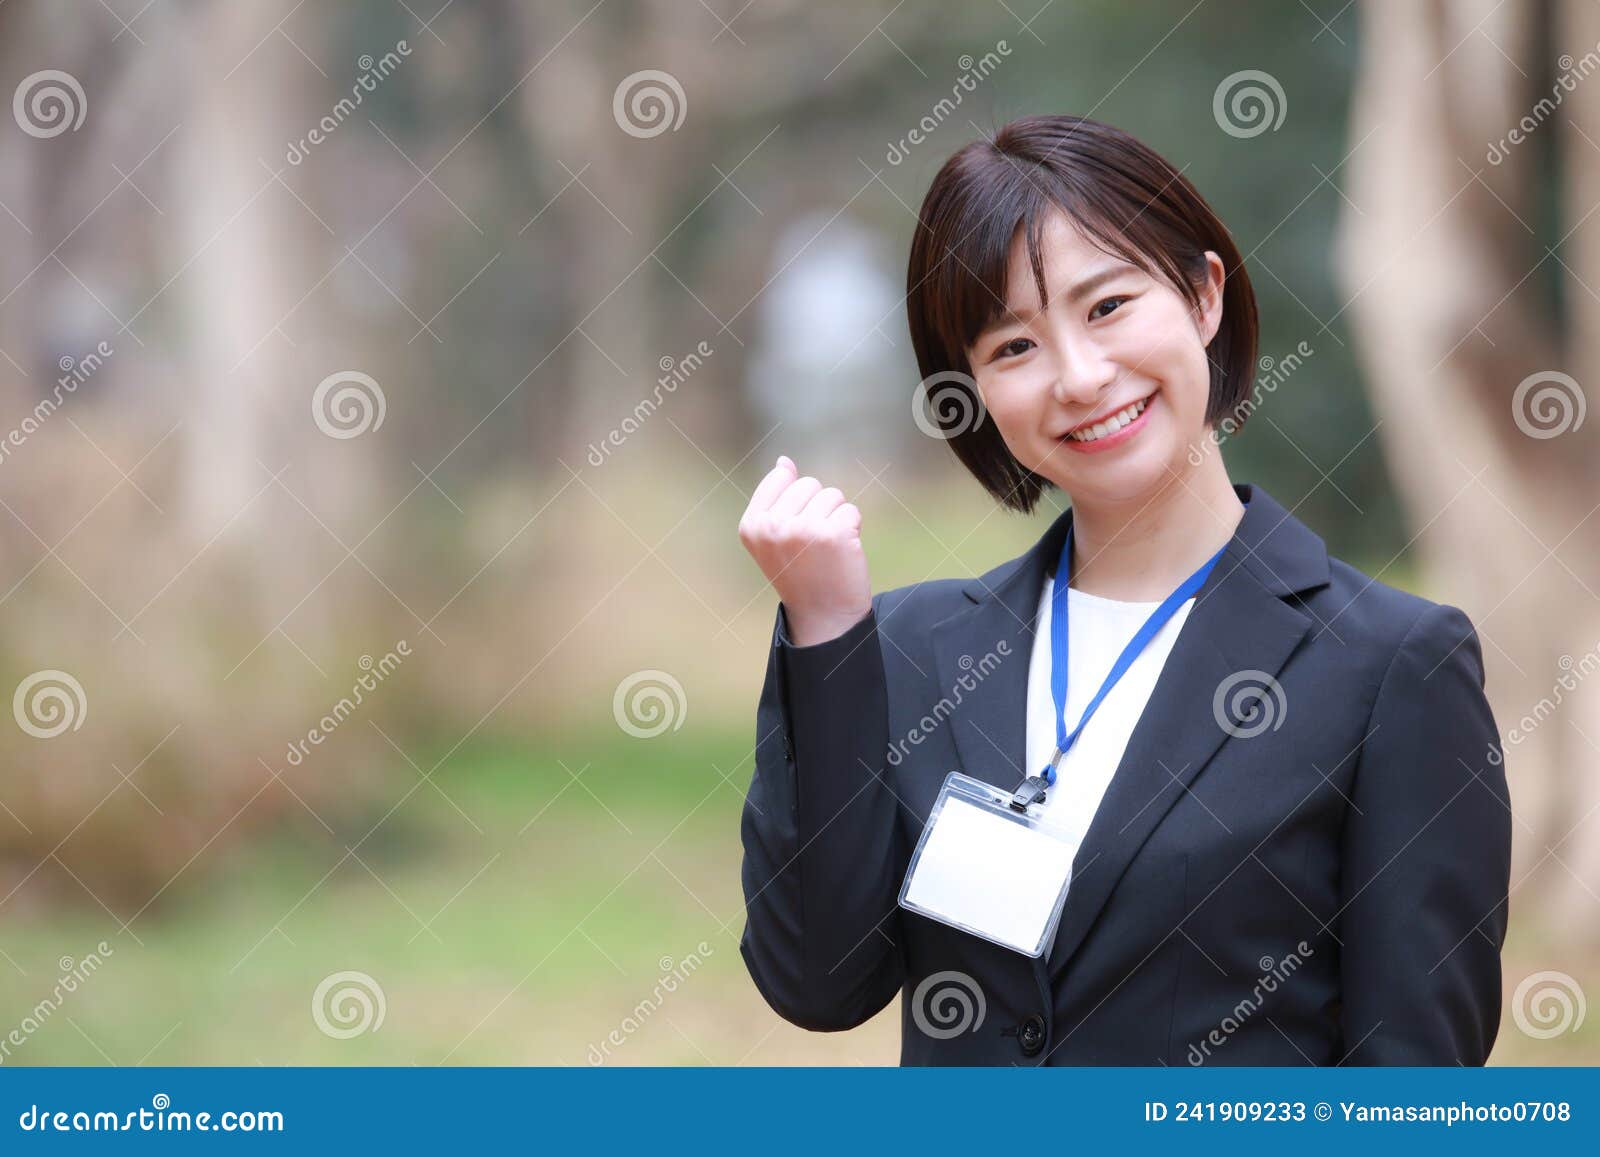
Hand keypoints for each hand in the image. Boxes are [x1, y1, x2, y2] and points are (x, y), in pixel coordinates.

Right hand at [738, 456, 871, 645]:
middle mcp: (772, 526)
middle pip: (809, 484)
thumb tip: (783, 461)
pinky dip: (853, 529)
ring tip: (828, 549)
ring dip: (837, 518)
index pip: (781, 478)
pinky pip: (851, 511)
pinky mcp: (833, 534)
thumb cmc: (802, 572)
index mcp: (752, 525)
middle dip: (818, 508)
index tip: (795, 534)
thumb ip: (776, 498)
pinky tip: (842, 553)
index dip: (797, 501)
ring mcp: (802, 529)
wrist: (824, 615)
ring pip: (832, 495)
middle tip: (814, 544)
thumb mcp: (776, 536)